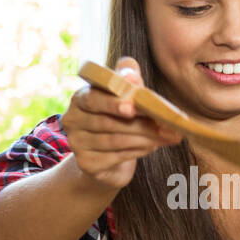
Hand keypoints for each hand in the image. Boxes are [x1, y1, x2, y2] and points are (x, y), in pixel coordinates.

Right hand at [60, 56, 180, 189]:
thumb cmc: (119, 118)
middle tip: (166, 125)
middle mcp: (73, 119)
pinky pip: (115, 157)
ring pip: (114, 140)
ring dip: (145, 138)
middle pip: (108, 122)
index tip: (132, 105)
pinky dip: (137, 151)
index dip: (113, 102)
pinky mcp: (86, 163)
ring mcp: (77, 143)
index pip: (94, 98)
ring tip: (167, 136)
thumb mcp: (124, 94)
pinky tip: (151, 146)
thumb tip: (131, 76)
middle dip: (141, 124)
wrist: (108, 156)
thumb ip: (128, 78)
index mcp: (81, 97)